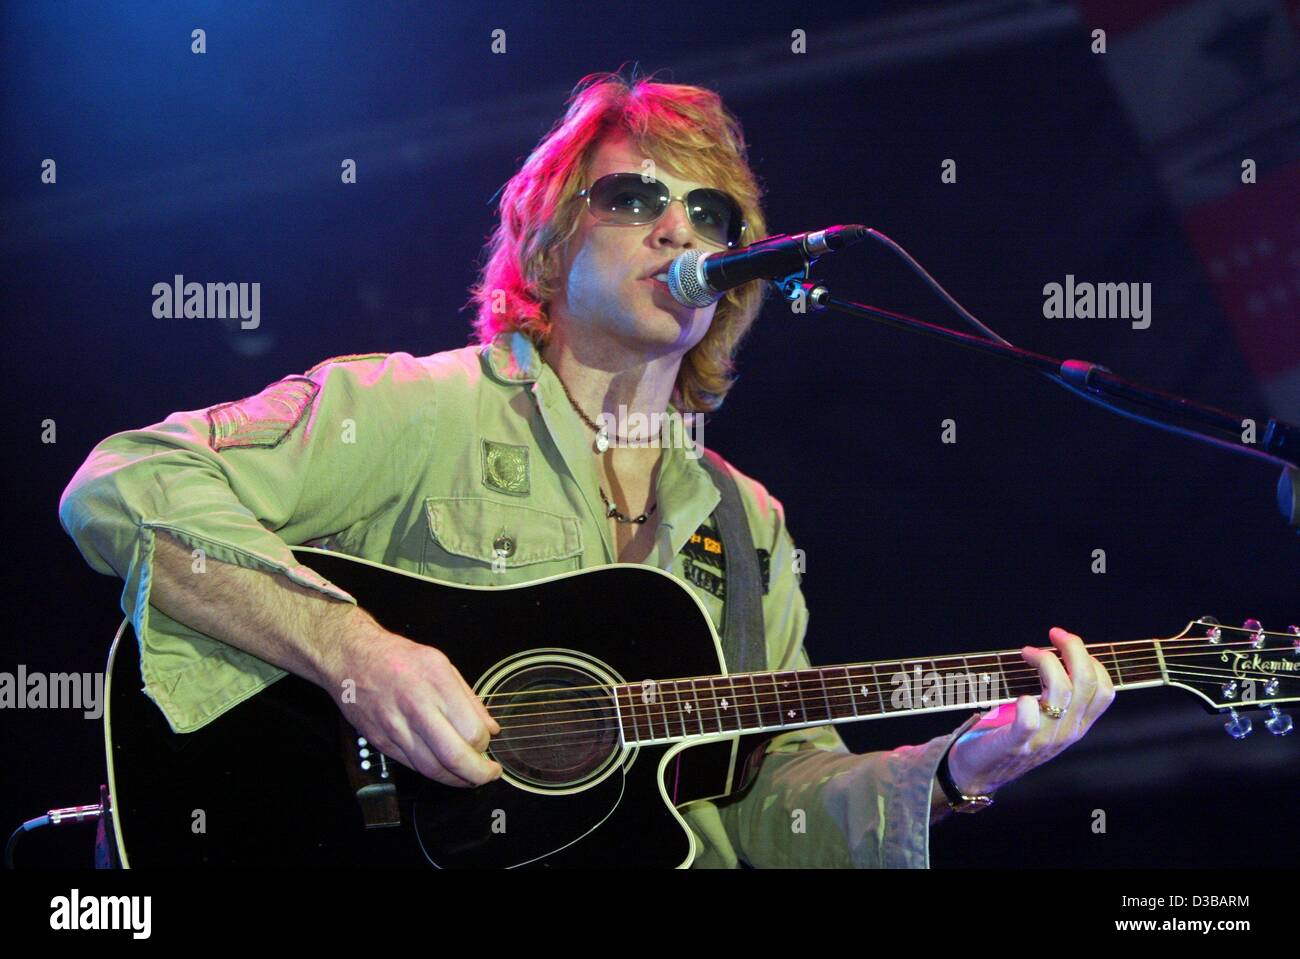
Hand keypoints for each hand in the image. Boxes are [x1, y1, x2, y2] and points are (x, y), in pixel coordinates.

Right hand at [324, 618, 502, 787]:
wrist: (349, 658)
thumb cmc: (396, 657)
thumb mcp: (441, 664)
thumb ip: (469, 699)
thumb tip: (491, 727)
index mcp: (437, 683)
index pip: (471, 730)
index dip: (484, 744)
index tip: (488, 744)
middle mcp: (417, 707)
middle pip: (454, 756)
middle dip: (478, 774)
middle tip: (488, 774)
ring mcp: (396, 727)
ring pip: (432, 769)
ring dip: (456, 779)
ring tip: (469, 776)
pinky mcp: (381, 741)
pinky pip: (412, 766)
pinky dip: (432, 772)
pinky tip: (443, 768)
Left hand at [946, 627, 1113, 795]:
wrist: (978, 774)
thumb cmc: (1009, 737)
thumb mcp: (1046, 720)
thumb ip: (1057, 697)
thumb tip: (1057, 654)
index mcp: (1077, 725)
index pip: (1104, 689)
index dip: (1091, 659)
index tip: (1065, 642)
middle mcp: (1067, 732)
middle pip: (1087, 683)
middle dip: (1074, 649)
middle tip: (1053, 634)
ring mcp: (1043, 739)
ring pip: (1062, 691)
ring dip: (1046, 662)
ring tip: (1027, 652)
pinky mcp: (1015, 743)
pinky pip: (1029, 720)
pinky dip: (1026, 703)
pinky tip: (1020, 695)